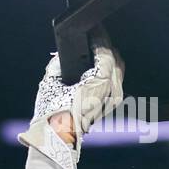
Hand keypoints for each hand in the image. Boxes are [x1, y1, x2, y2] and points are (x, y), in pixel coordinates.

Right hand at [18, 33, 123, 168]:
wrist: (57, 140)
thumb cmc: (52, 114)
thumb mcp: (51, 83)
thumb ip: (58, 63)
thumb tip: (61, 55)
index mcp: (99, 83)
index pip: (106, 52)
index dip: (99, 37)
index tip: (93, 28)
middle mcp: (111, 91)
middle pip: (115, 59)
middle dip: (105, 46)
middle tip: (92, 37)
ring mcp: (114, 99)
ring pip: (117, 70)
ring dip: (107, 58)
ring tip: (92, 50)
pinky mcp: (111, 105)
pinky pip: (114, 81)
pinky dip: (107, 71)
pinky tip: (94, 68)